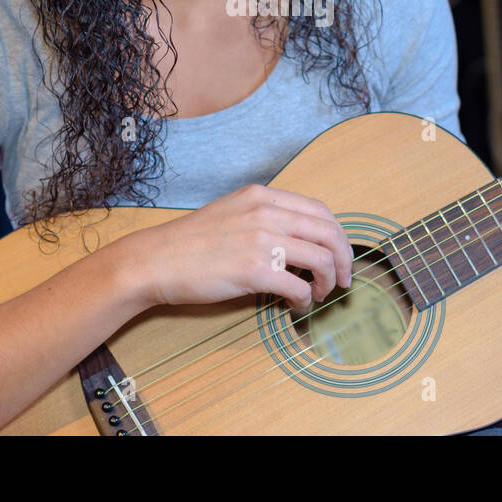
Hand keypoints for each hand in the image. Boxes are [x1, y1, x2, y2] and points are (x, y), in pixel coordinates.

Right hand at [123, 184, 353, 311]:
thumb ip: (265, 217)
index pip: (320, 210)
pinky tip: (296, 305)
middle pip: (329, 233)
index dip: (337, 235)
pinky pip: (299, 286)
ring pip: (321, 260)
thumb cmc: (191, 242)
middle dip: (344, 260)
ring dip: (328, 282)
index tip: (340, 254)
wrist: (157, 259)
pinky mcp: (255, 270)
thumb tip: (299, 239)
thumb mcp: (232, 212)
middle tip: (343, 280)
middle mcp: (266, 212)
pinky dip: (305, 299)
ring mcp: (262, 240)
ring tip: (319, 295)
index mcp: (263, 196)